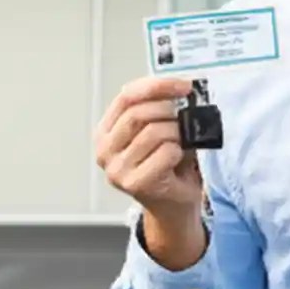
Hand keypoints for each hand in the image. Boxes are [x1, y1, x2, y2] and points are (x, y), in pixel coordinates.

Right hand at [95, 76, 203, 220]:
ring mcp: (118, 169)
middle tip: (184, 117)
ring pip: (154, 132)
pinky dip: (179, 152)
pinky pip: (166, 152)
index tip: (182, 85)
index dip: (157, 86)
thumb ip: (158, 108)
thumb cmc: (167, 165)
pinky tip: (176, 161)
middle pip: (139, 113)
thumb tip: (179, 88)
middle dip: (170, 110)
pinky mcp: (136, 184)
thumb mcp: (158, 130)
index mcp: (106, 131)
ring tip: (180, 143)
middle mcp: (105, 150)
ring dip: (177, 133)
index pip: (127, 96)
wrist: (173, 203)